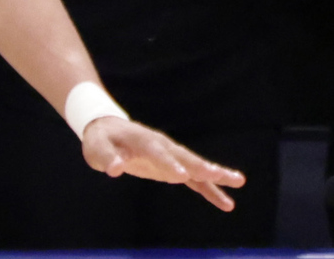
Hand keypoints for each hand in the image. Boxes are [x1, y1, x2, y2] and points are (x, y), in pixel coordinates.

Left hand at [82, 115, 244, 210]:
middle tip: (223, 175)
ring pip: (195, 165)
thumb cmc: (100, 139)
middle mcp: (160, 145)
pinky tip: (227, 203)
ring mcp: (169, 155)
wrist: (107, 129)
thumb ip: (106, 157)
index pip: (156, 151)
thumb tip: (114, 168)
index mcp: (141, 139)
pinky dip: (209, 189)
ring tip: (238, 181)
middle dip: (202, 166)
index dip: (168, 163)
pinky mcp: (173, 167)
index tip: (182, 176)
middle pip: (184, 156)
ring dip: (215, 175)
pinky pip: (194, 180)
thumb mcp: (95, 148)